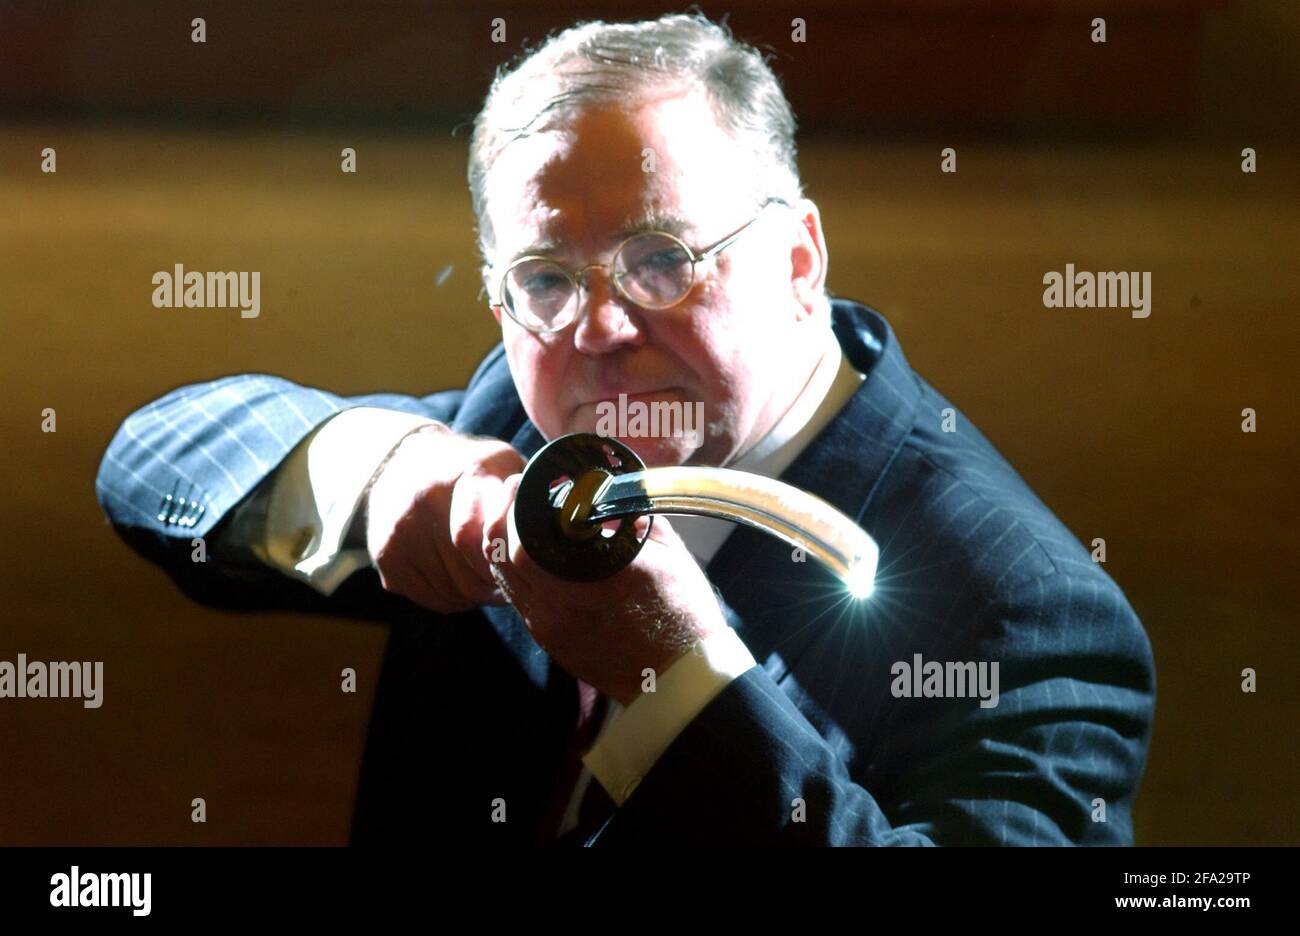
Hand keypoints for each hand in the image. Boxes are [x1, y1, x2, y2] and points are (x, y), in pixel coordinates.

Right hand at [365, 424, 524, 612]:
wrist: (401, 463)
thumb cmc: (470, 470)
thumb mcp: (504, 465)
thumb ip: (531, 494)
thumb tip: (572, 522)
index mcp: (468, 473)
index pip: (488, 538)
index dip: (510, 561)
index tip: (523, 563)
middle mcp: (427, 500)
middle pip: (474, 575)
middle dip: (499, 582)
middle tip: (512, 575)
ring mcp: (400, 532)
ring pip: (457, 593)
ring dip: (479, 592)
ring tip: (486, 571)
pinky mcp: (386, 558)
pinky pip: (433, 599)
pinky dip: (454, 597)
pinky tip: (460, 574)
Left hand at [480, 473, 726, 705]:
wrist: (679, 679)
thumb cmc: (682, 615)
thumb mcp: (669, 554)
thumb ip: (636, 514)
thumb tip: (614, 491)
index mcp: (593, 578)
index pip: (522, 536)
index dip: (513, 504)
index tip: (520, 483)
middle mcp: (559, 605)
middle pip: (501, 555)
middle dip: (502, 518)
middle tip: (513, 495)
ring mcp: (549, 627)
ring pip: (503, 577)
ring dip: (503, 546)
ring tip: (516, 522)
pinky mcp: (548, 641)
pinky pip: (517, 598)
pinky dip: (515, 572)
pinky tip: (530, 558)